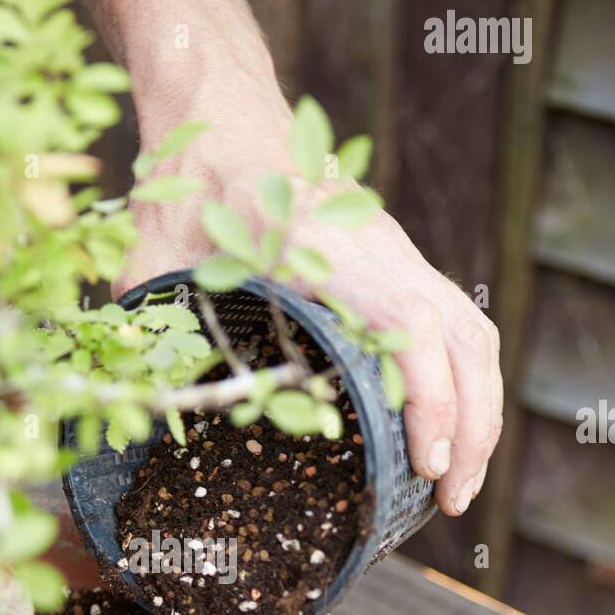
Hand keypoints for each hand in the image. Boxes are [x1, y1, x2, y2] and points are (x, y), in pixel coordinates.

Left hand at [118, 106, 502, 516]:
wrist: (220, 113)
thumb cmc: (187, 183)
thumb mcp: (153, 259)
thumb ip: (149, 327)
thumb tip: (135, 406)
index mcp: (325, 246)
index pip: (411, 324)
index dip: (428, 398)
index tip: (424, 464)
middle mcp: (379, 248)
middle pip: (466, 338)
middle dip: (473, 427)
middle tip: (451, 502)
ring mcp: (397, 255)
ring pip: (473, 333)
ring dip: (479, 410)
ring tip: (457, 483)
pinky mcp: (397, 266)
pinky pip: (458, 325)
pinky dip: (465, 383)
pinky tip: (445, 431)